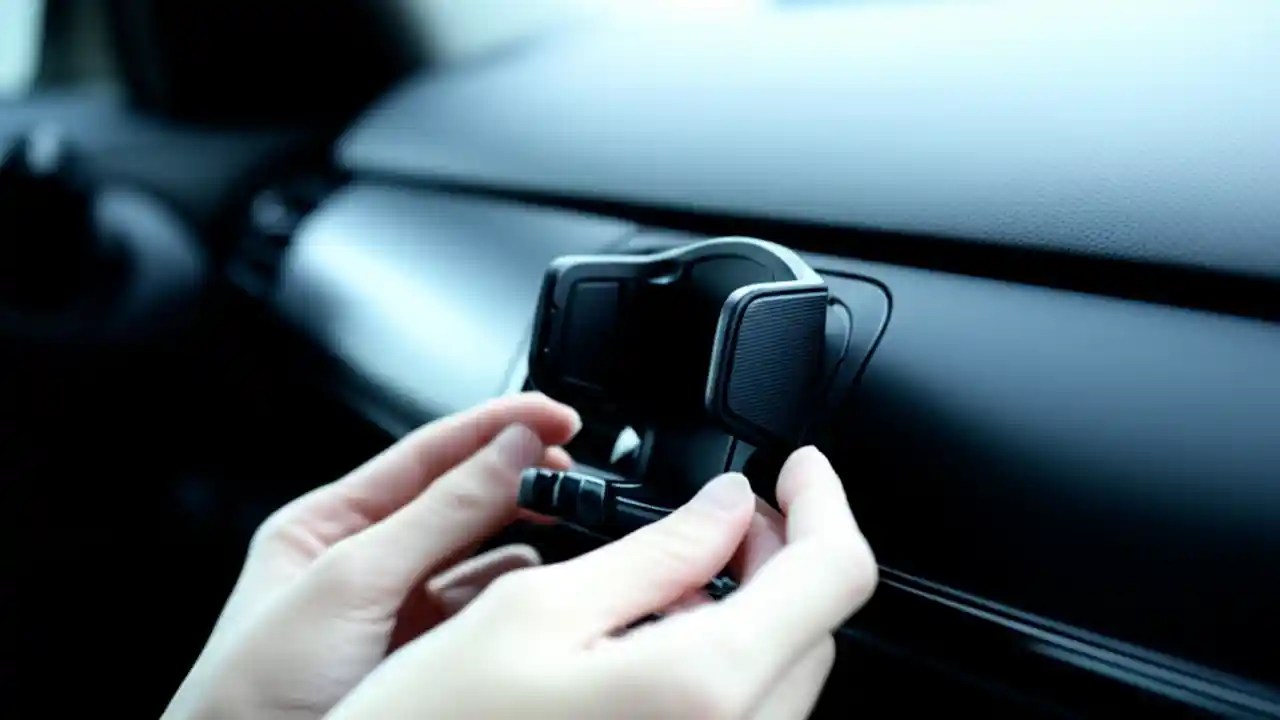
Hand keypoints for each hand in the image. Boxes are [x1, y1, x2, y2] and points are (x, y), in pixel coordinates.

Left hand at [163, 392, 581, 719]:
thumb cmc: (252, 696)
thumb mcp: (352, 584)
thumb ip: (439, 513)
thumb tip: (510, 448)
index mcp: (329, 524)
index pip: (428, 453)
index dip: (497, 426)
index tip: (558, 416)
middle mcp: (366, 562)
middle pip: (462, 500)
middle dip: (519, 479)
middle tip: (576, 472)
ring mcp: (397, 614)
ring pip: (483, 558)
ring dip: (525, 540)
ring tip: (567, 530)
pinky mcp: (423, 661)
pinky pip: (486, 614)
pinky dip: (520, 599)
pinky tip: (541, 594)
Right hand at [327, 446, 876, 719]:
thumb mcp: (536, 613)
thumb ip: (653, 553)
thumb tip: (727, 507)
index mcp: (704, 687)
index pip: (836, 576)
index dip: (824, 500)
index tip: (796, 465)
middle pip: (816, 624)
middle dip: (783, 549)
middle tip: (727, 509)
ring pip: (785, 670)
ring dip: (757, 604)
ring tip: (682, 569)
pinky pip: (745, 713)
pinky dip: (725, 658)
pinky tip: (660, 638)